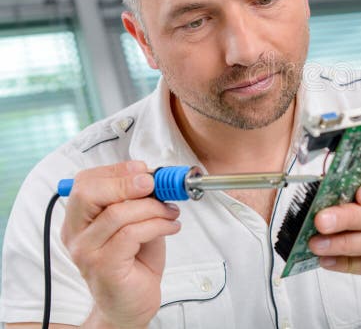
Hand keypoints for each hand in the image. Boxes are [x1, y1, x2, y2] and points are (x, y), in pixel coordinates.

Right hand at [60, 161, 180, 328]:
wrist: (132, 303)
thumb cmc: (135, 262)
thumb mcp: (137, 222)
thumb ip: (138, 201)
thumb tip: (154, 177)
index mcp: (79, 219)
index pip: (85, 182)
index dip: (117, 171)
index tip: (145, 171)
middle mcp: (76, 234)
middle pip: (89, 193)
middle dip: (126, 182)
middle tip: (154, 185)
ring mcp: (86, 252)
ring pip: (117, 213)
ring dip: (153, 207)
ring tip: (171, 212)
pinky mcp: (104, 266)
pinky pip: (131, 234)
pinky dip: (158, 224)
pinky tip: (171, 226)